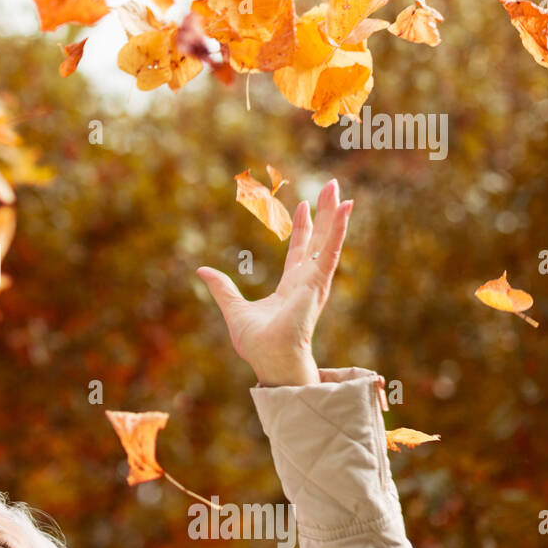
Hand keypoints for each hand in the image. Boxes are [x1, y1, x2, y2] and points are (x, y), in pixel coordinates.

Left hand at [196, 179, 352, 386]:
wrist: (269, 359)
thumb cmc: (257, 344)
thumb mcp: (233, 308)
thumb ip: (222, 288)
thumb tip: (203, 270)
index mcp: (290, 287)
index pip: (299, 251)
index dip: (303, 229)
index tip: (305, 207)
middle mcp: (306, 282)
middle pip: (318, 241)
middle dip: (326, 215)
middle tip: (332, 188)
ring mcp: (314, 282)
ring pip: (328, 242)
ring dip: (336, 216)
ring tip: (342, 191)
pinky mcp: (317, 283)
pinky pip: (330, 252)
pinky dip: (338, 231)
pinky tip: (345, 210)